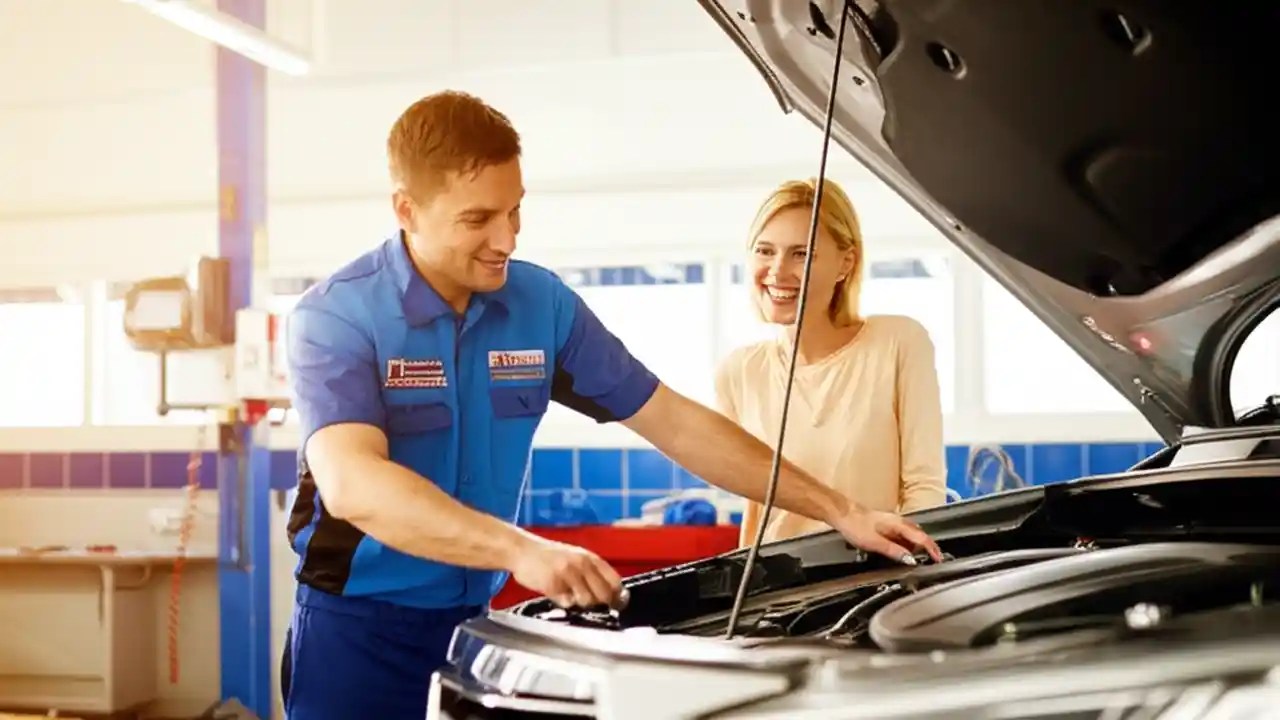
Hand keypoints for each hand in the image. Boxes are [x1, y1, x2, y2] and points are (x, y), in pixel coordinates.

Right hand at [510, 536, 624, 608]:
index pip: (615, 581)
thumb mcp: (576, 557)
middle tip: (590, 603)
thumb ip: (592, 572)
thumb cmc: (549, 556)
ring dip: (579, 603)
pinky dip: (563, 603)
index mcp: (590, 557)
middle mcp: (581, 564)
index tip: (615, 604)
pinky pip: (566, 603)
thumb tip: (612, 594)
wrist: (522, 551)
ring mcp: (567, 574)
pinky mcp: (553, 584)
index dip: (617, 596)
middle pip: (604, 594)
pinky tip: (556, 593)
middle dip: (600, 603)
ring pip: (586, 601)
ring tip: (569, 594)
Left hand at [830, 506, 943, 564]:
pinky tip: (902, 550)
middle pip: (920, 534)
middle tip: (933, 559)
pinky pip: (902, 534)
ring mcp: (892, 522)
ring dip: (918, 545)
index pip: (922, 537)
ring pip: (911, 534)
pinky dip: (907, 543)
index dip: (932, 549)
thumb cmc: (856, 525)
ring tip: (920, 558)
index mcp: (899, 524)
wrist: (842, 514)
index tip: (938, 558)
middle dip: (928, 547)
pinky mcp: (886, 524)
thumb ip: (894, 551)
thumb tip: (910, 559)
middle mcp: (898, 521)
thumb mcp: (875, 543)